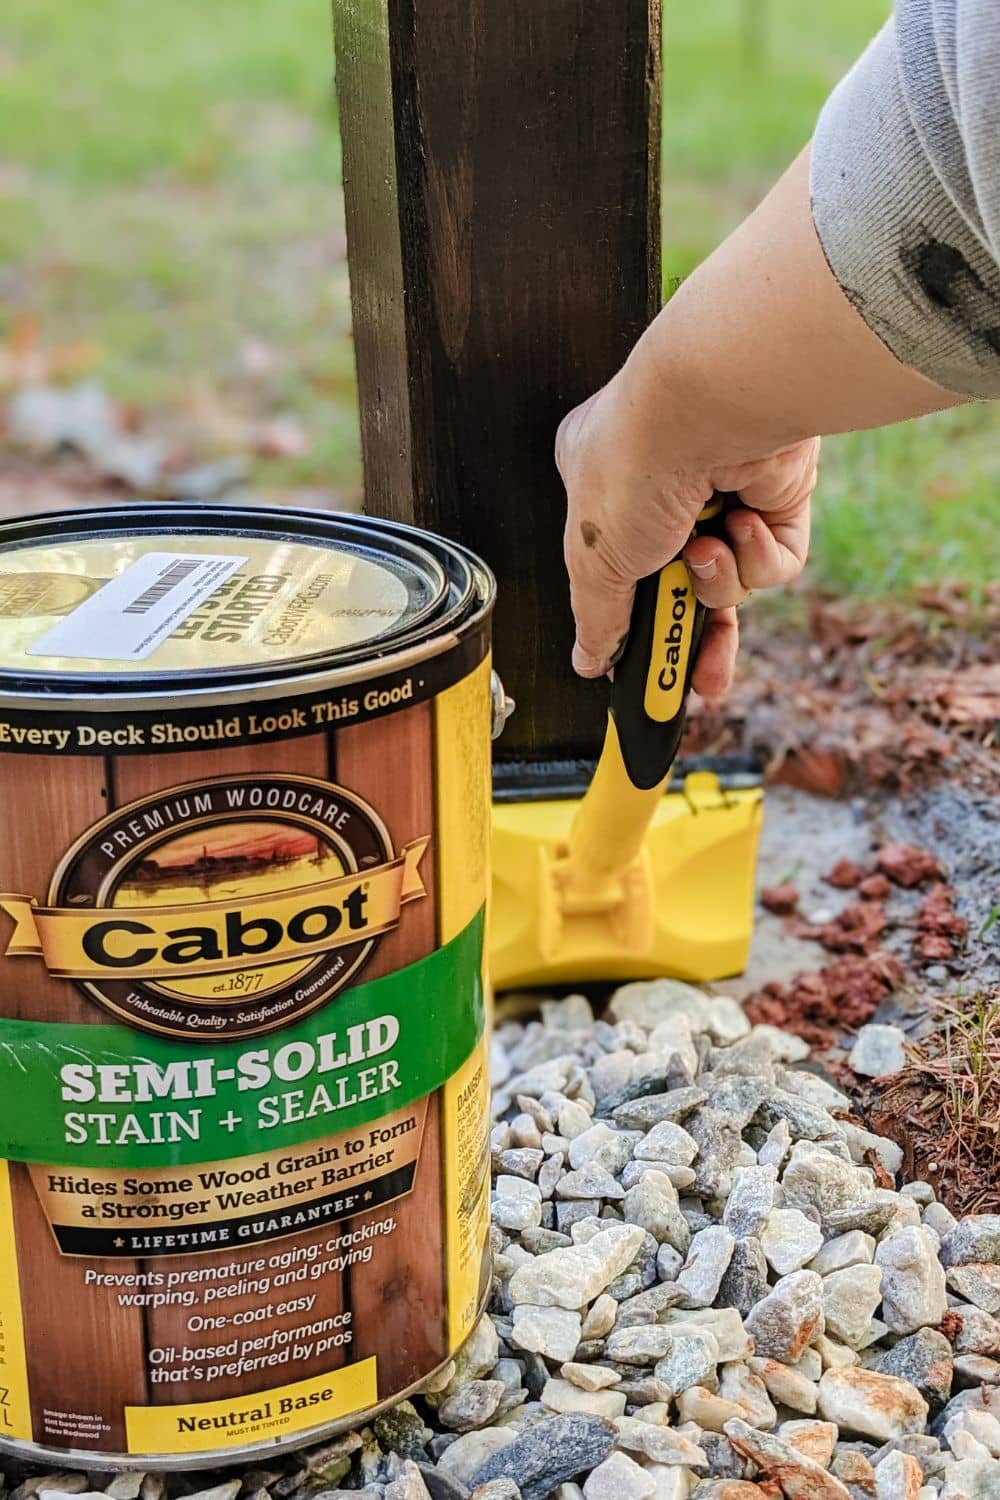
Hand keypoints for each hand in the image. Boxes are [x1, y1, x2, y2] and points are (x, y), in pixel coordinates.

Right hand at [556, 373, 818, 696]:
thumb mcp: (593, 560)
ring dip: (717, 582)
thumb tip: (589, 660)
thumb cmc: (635, 461)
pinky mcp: (780, 496)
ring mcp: (727, 491)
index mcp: (603, 486)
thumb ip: (595, 617)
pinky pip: (774, 561)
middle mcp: (666, 487)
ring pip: (730, 581)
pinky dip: (757, 558)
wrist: (713, 410)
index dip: (632, 620)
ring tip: (704, 553)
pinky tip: (742, 527)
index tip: (636, 668)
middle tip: (683, 671)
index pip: (619, 570)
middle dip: (686, 631)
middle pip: (680, 586)